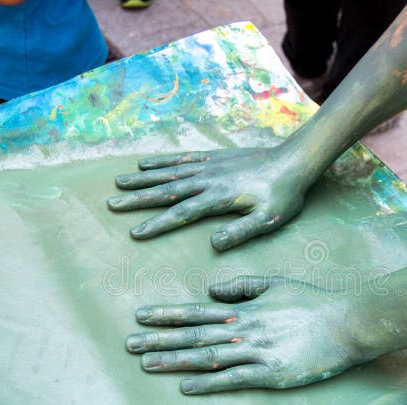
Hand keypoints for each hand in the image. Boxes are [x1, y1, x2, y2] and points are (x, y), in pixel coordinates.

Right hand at [107, 148, 311, 250]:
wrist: (295, 160)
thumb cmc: (285, 195)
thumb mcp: (269, 220)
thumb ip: (241, 232)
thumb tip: (214, 244)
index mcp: (220, 197)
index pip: (182, 213)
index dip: (158, 224)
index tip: (135, 233)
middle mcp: (208, 179)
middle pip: (167, 190)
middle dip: (138, 199)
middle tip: (111, 205)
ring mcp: (209, 166)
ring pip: (169, 172)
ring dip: (143, 178)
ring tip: (118, 183)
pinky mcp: (214, 158)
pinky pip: (182, 159)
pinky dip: (161, 161)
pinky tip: (145, 164)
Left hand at [125, 276, 383, 393]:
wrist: (346, 322)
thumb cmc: (313, 302)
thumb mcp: (275, 284)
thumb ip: (242, 287)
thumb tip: (211, 290)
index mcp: (244, 309)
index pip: (197, 311)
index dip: (168, 315)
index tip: (141, 317)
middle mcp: (244, 330)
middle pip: (194, 335)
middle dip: (159, 340)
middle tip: (129, 344)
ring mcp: (256, 352)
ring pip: (206, 356)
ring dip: (174, 360)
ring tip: (146, 364)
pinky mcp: (270, 374)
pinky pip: (232, 379)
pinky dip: (207, 382)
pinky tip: (185, 386)